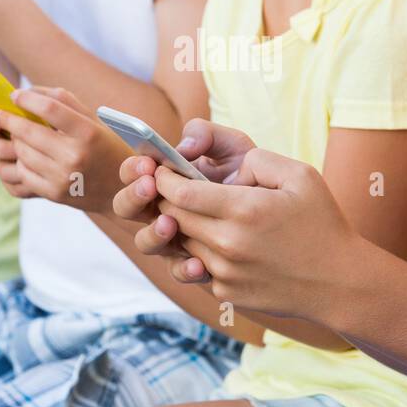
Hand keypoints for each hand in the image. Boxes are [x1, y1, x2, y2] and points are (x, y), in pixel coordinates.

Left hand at [0, 86, 132, 214]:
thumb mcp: (94, 121)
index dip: (27, 99)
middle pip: (29, 131)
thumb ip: (64, 102)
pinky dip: (19, 161)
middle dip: (8, 120)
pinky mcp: (54, 194)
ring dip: (14, 140)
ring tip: (15, 134)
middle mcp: (75, 155)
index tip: (15, 95)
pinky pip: (24, 172)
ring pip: (22, 152)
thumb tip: (29, 92)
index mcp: (88, 132)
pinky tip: (23, 155)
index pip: (50, 109)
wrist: (121, 191)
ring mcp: (63, 177)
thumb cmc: (105, 148)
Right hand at [111, 119, 257, 278]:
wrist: (280, 209)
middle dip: (133, 197)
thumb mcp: (231, 146)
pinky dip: (186, 268)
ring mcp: (173, 238)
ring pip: (147, 242)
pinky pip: (179, 271)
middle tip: (149, 188)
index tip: (147, 165)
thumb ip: (206, 135)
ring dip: (152, 233)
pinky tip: (199, 264)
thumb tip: (184, 148)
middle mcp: (161, 208)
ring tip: (169, 224)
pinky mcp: (192, 263)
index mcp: (163, 177)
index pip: (133, 172)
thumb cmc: (246, 171)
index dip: (133, 169)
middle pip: (126, 207)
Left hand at [150, 147, 362, 320]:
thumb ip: (259, 159)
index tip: (164, 171)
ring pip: (182, 243)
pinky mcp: (226, 293)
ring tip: (199, 213)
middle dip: (167, 200)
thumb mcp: (301, 176)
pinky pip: (197, 267)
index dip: (165, 179)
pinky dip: (199, 252)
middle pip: (173, 218)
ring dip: (182, 227)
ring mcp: (225, 273)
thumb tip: (228, 166)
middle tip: (173, 188)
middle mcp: (228, 244)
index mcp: (244, 210)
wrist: (339, 283)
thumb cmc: (322, 224)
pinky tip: (220, 242)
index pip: (180, 192)